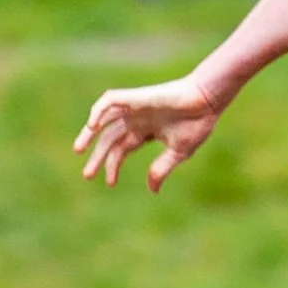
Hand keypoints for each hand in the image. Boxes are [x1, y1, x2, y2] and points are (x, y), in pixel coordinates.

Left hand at [74, 76, 224, 191]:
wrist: (208, 100)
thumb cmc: (197, 123)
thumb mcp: (177, 153)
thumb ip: (161, 169)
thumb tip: (152, 189)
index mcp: (145, 130)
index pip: (122, 148)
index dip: (114, 165)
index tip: (109, 183)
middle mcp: (137, 118)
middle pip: (110, 137)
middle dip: (99, 156)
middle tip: (87, 175)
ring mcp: (135, 107)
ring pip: (104, 119)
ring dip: (89, 133)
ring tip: (79, 150)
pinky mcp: (136, 98)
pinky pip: (110, 100)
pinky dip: (98, 110)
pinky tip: (92, 126)